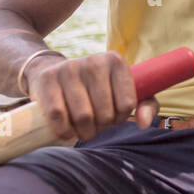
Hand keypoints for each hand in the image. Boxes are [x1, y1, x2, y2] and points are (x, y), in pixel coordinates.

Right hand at [25, 50, 159, 141]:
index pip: (127, 104)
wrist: (53, 72)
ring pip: (83, 117)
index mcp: (116, 61)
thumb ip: (145, 106)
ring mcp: (69, 69)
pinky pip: (58, 115)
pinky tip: (67, 130)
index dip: (121, 117)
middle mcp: (94, 61)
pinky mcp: (48, 79)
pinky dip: (64, 130)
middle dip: (102, 127)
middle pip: (105, 114)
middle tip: (96, 124)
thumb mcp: (124, 91)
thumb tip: (143, 123)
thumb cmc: (96, 87)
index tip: (113, 114)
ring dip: (84, 132)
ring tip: (83, 128)